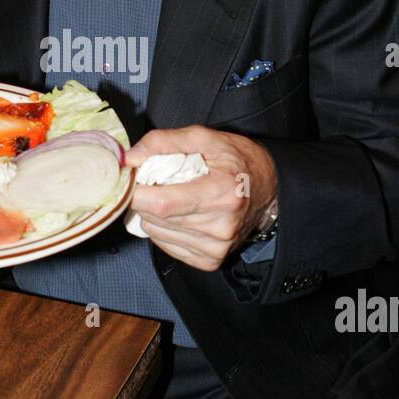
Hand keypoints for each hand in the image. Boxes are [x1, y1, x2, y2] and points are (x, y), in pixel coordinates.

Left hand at [125, 126, 277, 271]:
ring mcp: (215, 247)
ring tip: (175, 196)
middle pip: (154, 218)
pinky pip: (165, 245)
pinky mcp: (210, 260)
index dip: (136, 192)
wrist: (269, 190)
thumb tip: (130, 158)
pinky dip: (164, 229)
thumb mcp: (204, 138)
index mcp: (220, 194)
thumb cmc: (237, 161)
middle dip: (144, 198)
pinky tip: (181, 214)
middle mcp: (220, 226)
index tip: (132, 178)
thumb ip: (163, 142)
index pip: (161, 204)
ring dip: (154, 214)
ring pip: (155, 233)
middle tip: (158, 182)